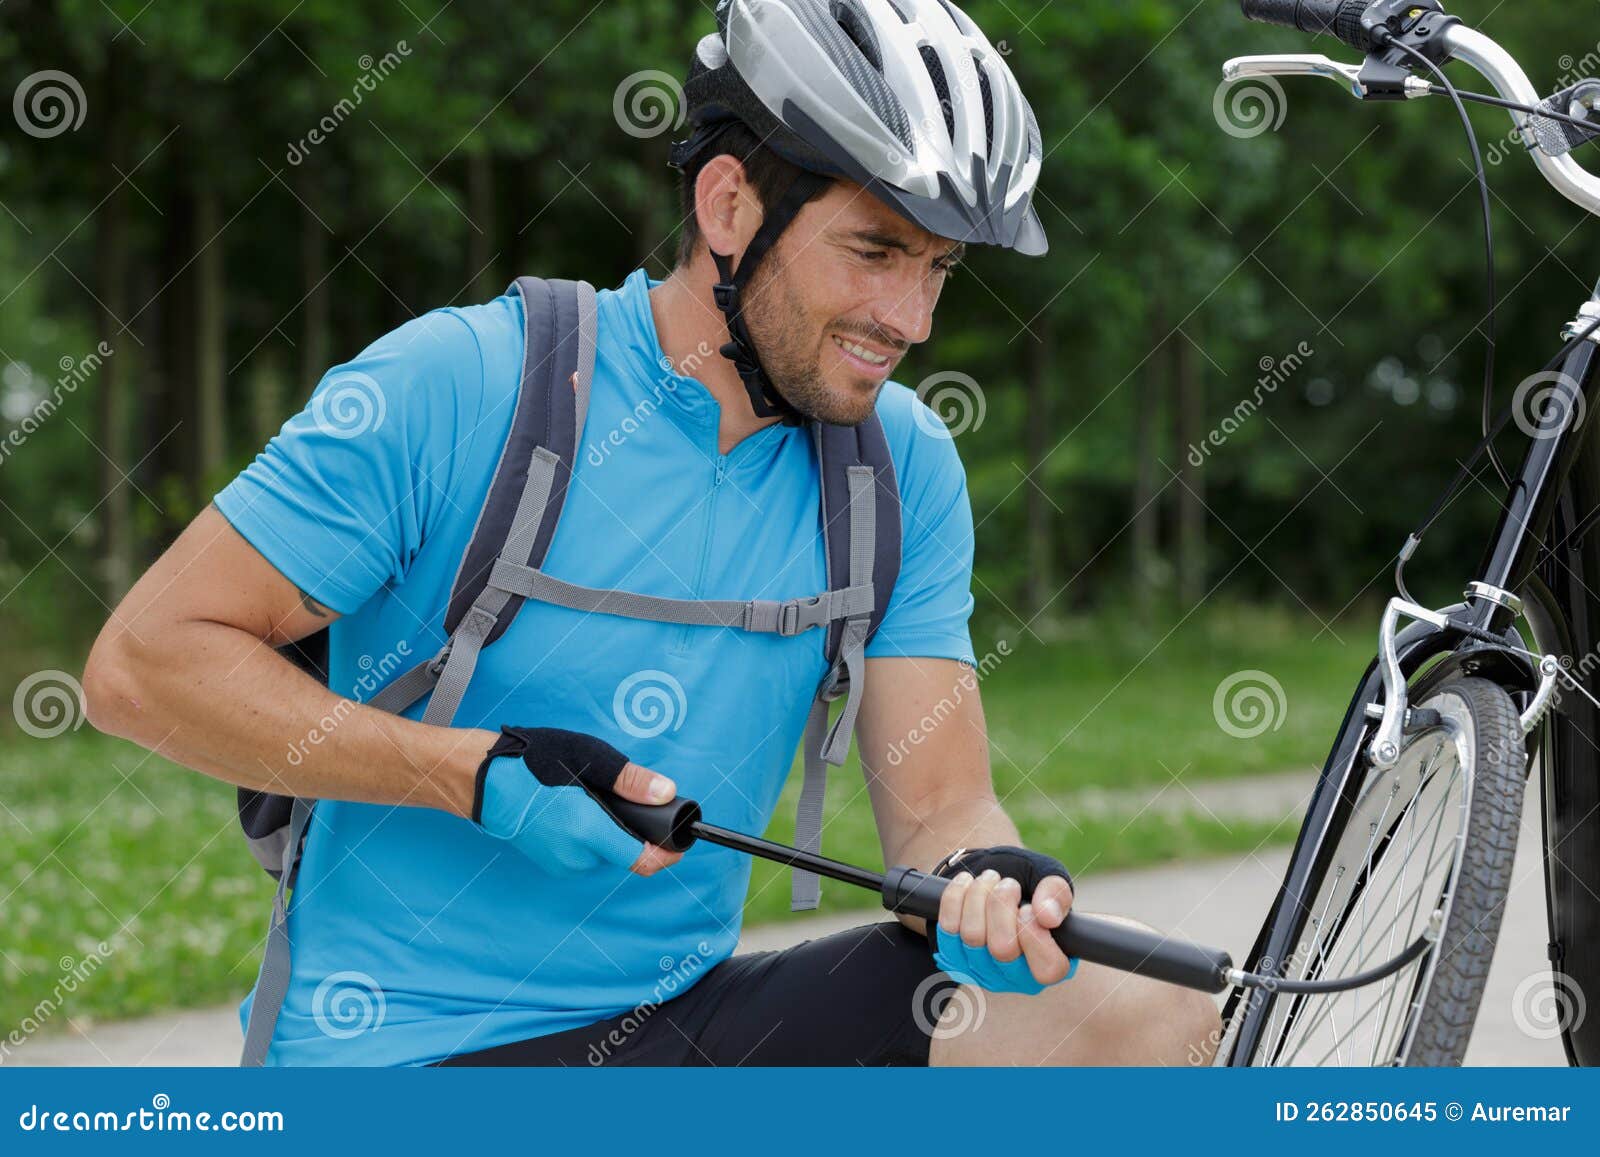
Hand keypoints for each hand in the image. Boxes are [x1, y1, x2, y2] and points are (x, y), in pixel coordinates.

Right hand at [473, 726, 684, 876]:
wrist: (478, 779)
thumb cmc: (530, 762)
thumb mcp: (587, 758)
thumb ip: (629, 780)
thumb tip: (665, 792)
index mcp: (588, 832)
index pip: (642, 861)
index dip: (666, 854)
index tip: (680, 843)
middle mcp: (575, 857)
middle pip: (624, 852)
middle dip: (631, 828)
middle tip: (619, 797)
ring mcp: (559, 862)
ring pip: (603, 851)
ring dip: (608, 830)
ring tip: (589, 797)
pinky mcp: (549, 860)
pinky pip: (583, 851)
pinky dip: (588, 833)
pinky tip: (574, 808)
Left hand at [930, 846, 1077, 993]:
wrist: (995, 881)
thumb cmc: (1029, 886)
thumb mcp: (1051, 880)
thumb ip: (1057, 893)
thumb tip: (1048, 916)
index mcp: (1051, 963)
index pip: (1048, 969)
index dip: (1036, 935)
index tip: (1028, 908)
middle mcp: (1017, 976)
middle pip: (1003, 948)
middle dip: (1002, 904)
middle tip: (1008, 884)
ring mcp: (983, 971)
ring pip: (973, 936)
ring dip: (980, 894)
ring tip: (990, 879)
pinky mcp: (954, 957)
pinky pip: (948, 927)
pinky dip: (955, 897)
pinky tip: (967, 883)